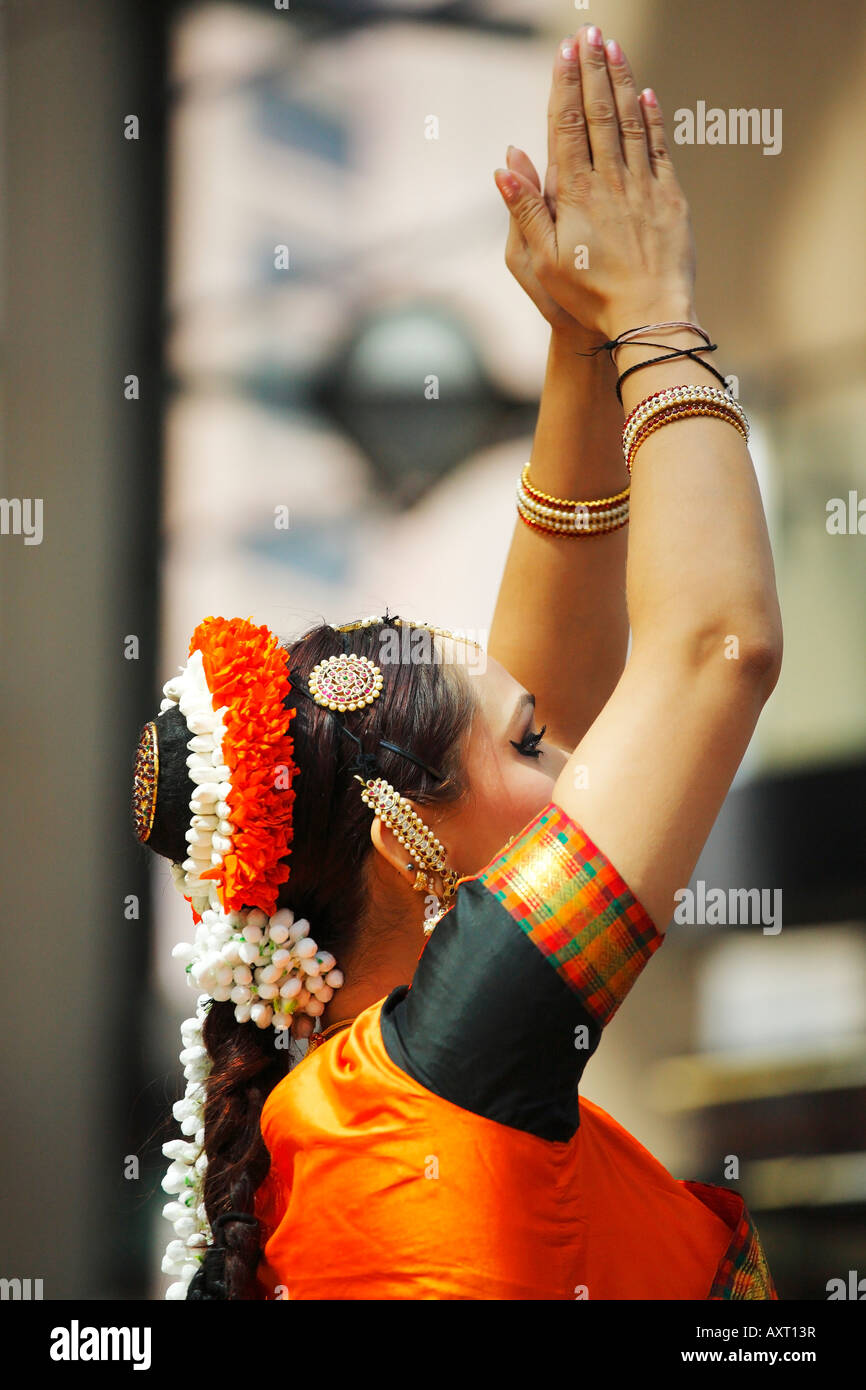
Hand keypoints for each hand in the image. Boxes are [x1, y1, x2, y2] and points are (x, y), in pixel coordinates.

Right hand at [495, 27, 696, 340]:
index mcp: (576, 193)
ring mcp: (643, 186)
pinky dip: (652, 118)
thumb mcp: (541, 260)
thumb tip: (506, 160)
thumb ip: (524, 208)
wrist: (648, 316)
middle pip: (599, 112)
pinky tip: (646, 94)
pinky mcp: (669, 199)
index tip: (563, 51)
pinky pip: (659, 149)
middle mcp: (611, 181)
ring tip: (613, 47)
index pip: (567, 125)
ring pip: (630, 122)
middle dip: (592, 69)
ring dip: (621, 81)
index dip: (565, 84)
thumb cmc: (588, 296)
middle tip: (588, 31)